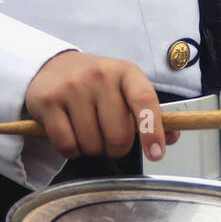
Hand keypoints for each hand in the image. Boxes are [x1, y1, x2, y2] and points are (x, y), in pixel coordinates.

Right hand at [24, 51, 177, 161]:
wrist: (52, 67)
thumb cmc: (97, 85)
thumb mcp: (126, 89)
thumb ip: (150, 113)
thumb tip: (172, 137)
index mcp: (126, 73)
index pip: (145, 101)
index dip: (153, 131)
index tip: (156, 154)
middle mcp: (100, 76)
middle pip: (118, 136)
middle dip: (116, 147)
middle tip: (108, 136)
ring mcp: (72, 88)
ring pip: (92, 145)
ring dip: (93, 149)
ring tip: (87, 131)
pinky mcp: (48, 102)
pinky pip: (67, 145)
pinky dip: (71, 151)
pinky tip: (71, 135)